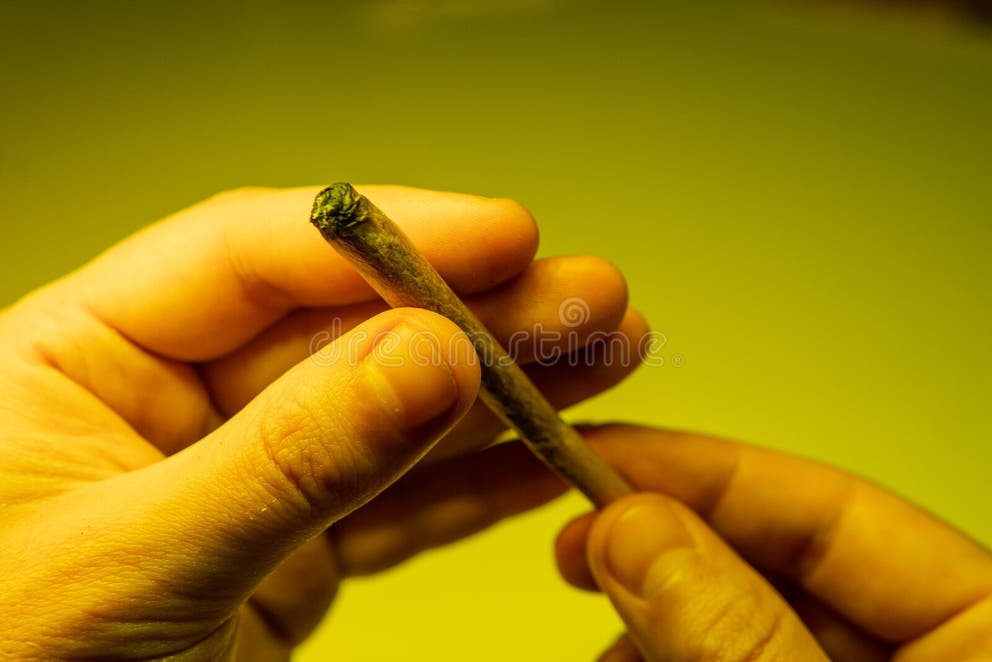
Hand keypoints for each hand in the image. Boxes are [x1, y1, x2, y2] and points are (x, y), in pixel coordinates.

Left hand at [0, 187, 644, 659]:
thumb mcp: (133, 565)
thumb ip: (287, 459)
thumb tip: (425, 359)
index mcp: (80, 360)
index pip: (250, 258)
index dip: (386, 236)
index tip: (501, 235)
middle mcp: (167, 405)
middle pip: (344, 327)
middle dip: (475, 310)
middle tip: (585, 298)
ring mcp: (240, 478)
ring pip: (389, 411)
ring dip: (501, 387)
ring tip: (602, 353)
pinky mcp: (289, 553)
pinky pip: (396, 506)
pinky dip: (479, 486)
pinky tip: (549, 455)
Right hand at [554, 424, 991, 660]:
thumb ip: (741, 636)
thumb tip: (634, 531)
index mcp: (991, 629)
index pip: (834, 510)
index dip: (706, 474)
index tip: (598, 458)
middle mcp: (942, 651)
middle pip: (783, 564)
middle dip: (669, 551)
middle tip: (577, 550)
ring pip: (752, 623)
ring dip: (660, 618)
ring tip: (599, 638)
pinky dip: (675, 661)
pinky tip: (625, 659)